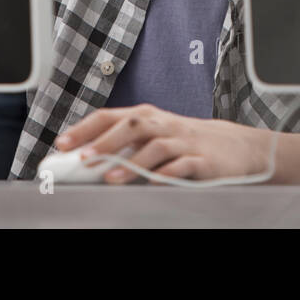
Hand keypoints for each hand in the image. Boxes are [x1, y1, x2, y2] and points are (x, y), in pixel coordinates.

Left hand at [54, 104, 274, 184]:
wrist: (236, 147)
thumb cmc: (187, 143)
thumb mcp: (156, 137)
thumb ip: (126, 145)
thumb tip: (86, 160)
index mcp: (148, 117)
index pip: (111, 116)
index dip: (86, 128)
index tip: (63, 143)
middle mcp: (164, 125)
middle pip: (132, 126)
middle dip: (105, 142)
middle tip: (83, 159)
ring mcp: (184, 142)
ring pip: (155, 146)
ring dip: (131, 162)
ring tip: (111, 178)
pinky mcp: (202, 161)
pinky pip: (182, 166)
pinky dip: (166, 174)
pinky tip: (153, 182)